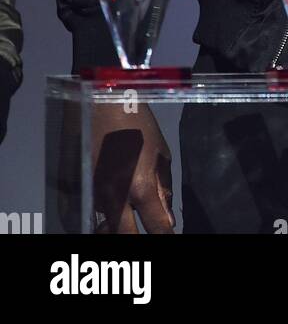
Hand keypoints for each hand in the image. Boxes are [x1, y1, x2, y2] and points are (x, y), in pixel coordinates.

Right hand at [60, 100, 173, 233]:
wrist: (101, 97)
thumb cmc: (137, 120)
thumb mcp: (161, 151)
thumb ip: (163, 187)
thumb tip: (166, 216)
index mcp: (140, 186)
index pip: (156, 227)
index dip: (165, 236)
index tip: (168, 236)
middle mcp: (113, 196)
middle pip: (125, 236)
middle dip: (136, 238)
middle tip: (143, 230)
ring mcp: (91, 193)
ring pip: (102, 226)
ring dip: (115, 227)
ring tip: (124, 219)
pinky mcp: (73, 187)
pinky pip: (82, 214)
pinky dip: (93, 218)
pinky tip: (103, 212)